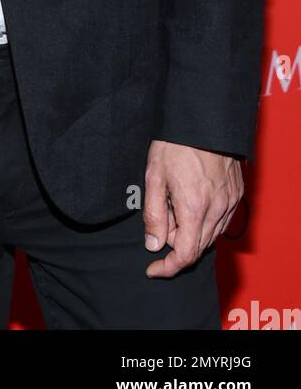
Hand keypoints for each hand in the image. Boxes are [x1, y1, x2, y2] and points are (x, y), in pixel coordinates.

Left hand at [142, 139, 242, 277]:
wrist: (204, 119)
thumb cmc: (175, 144)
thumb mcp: (154, 176)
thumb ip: (154, 214)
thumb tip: (153, 244)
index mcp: (194, 207)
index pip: (184, 254)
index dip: (168, 267)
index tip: (153, 268)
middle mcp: (217, 209)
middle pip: (197, 247)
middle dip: (175, 243)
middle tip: (161, 216)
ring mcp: (230, 202)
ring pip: (210, 235)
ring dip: (190, 232)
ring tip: (174, 203)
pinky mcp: (236, 194)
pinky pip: (220, 221)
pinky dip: (204, 221)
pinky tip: (191, 200)